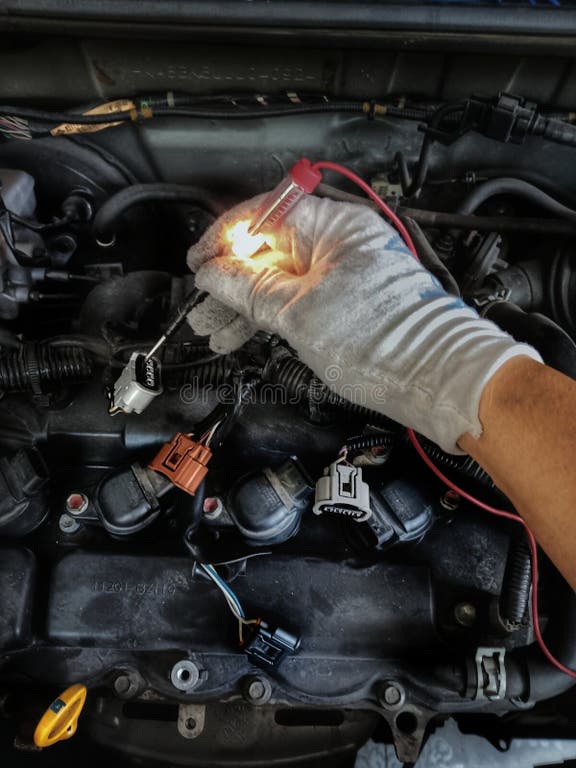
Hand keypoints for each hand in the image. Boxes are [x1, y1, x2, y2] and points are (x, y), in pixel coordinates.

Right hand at [187, 195, 540, 451]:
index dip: (225, 237)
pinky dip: (268, 317)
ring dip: (243, 305)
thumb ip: (250, 289)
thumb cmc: (384, 340)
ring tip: (211, 329)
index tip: (198, 261)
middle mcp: (339, 244)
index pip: (267, 214)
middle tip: (201, 306)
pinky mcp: (344, 306)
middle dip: (230, 281)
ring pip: (280, 281)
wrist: (436, 380)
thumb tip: (212, 272)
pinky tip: (240, 333)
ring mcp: (342, 276)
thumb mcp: (299, 313)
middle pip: (271, 251)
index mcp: (335, 226)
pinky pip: (296, 302)